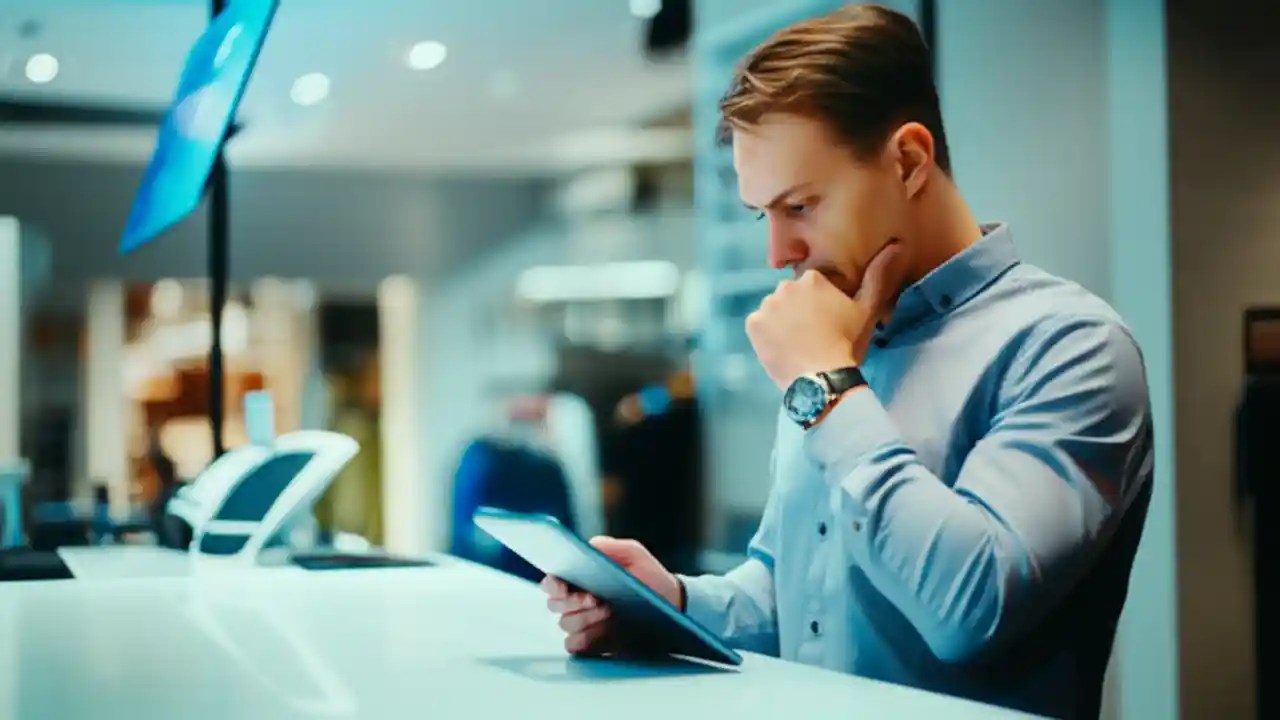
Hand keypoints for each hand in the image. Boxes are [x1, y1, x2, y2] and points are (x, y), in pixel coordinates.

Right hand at [540, 537, 680, 655]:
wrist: (672, 607)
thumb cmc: (650, 577)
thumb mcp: (634, 555)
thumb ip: (610, 546)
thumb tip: (587, 545)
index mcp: (580, 578)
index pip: (553, 581)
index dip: (553, 584)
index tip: (563, 586)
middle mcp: (576, 602)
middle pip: (555, 605)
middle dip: (573, 601)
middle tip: (596, 599)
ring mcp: (584, 624)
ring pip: (566, 624)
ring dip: (585, 619)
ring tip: (609, 612)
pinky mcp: (593, 645)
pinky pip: (575, 645)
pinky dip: (586, 639)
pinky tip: (604, 632)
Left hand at [746, 243, 908, 389]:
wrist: (821, 378)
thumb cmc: (847, 344)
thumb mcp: (867, 311)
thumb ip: (879, 277)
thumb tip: (897, 245)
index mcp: (813, 279)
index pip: (813, 287)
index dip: (821, 306)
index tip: (828, 324)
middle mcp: (786, 286)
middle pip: (792, 297)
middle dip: (799, 311)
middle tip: (813, 336)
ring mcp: (767, 305)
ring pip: (775, 311)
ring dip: (782, 323)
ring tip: (798, 345)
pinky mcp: (753, 324)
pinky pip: (759, 326)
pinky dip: (767, 336)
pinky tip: (782, 349)